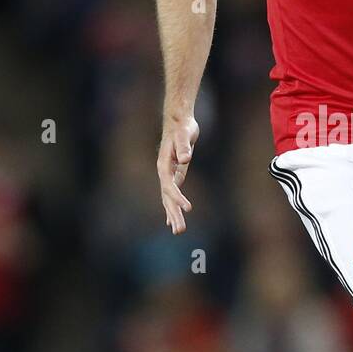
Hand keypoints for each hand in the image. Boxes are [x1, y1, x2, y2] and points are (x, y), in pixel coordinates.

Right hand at [157, 115, 199, 232]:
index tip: (189, 208)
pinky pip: (173, 194)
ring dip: (173, 214)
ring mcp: (168, 174)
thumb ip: (183, 146)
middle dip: (173, 214)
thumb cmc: (182, 126)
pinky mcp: (175, 174)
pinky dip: (174, 206)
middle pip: (167, 197)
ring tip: (178, 231)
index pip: (170, 186)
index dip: (177, 198)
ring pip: (169, 199)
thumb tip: (184, 159)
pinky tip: (174, 217)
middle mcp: (164, 172)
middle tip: (180, 231)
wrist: (179, 120)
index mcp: (164, 165)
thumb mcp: (184, 134)